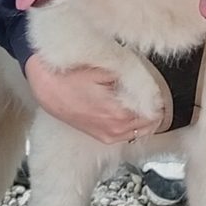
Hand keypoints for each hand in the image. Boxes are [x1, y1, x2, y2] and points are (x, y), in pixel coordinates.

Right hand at [26, 58, 165, 144]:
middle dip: (154, 108)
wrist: (45, 86)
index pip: (155, 112)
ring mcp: (109, 135)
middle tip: (153, 91)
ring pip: (141, 130)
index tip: (158, 87)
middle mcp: (116, 129)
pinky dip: (134, 124)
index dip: (159, 98)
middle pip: (151, 123)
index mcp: (119, 113)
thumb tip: (149, 77)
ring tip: (143, 100)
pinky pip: (128, 134)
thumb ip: (129, 75)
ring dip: (145, 117)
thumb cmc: (71, 75)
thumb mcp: (104, 68)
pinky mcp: (102, 136)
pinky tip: (130, 110)